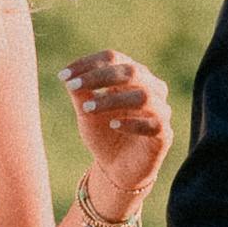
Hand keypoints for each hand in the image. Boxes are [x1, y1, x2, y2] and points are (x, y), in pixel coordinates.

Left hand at [59, 48, 171, 218]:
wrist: (116, 168)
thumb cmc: (103, 133)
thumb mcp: (86, 112)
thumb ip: (80, 94)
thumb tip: (67, 78)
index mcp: (132, 75)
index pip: (113, 58)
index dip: (88, 64)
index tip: (63, 76)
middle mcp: (151, 87)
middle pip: (131, 71)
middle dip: (99, 77)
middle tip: (73, 87)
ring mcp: (160, 110)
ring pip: (143, 96)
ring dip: (113, 100)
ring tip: (88, 109)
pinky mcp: (164, 134)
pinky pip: (153, 123)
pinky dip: (131, 123)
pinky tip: (113, 125)